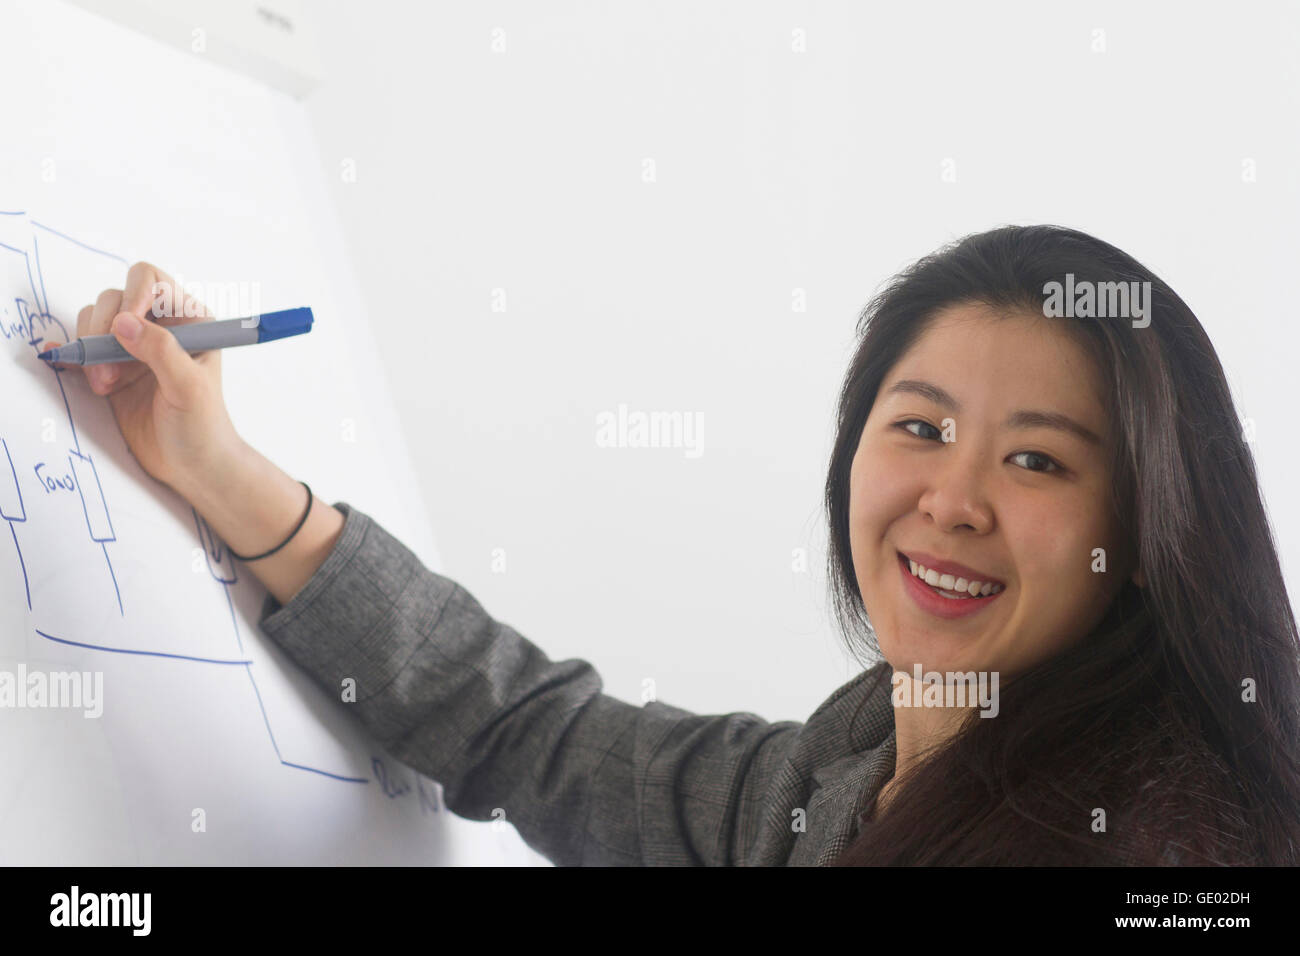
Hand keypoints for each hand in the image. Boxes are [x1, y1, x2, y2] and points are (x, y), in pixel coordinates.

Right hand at [41, 262, 242, 492]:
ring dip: (90, 351)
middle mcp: (159, 327)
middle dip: (103, 331)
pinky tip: (72, 369)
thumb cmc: (202, 426)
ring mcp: (133, 347)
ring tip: (105, 387)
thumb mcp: (189, 387)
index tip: (122, 328)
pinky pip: (82, 348)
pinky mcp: (111, 368)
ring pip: (94, 321)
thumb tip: (122, 322)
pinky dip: (72, 356)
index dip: (132, 294)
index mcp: (189, 320)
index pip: (151, 280)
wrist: (192, 466)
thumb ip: (161, 350)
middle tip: (110, 373)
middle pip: (114, 298)